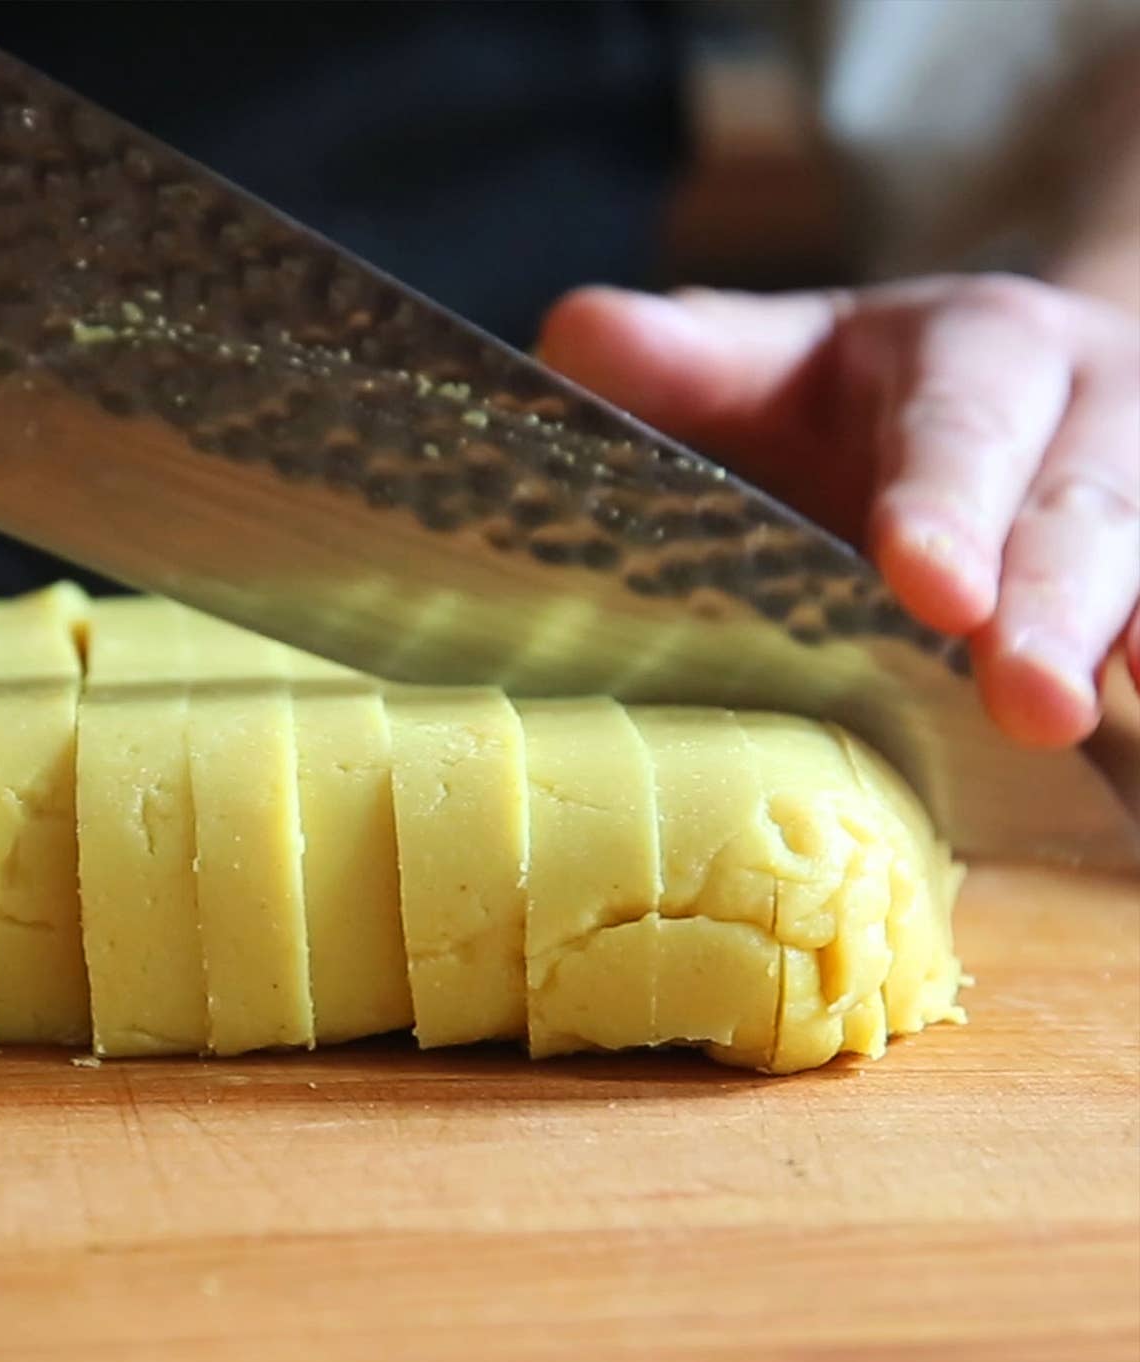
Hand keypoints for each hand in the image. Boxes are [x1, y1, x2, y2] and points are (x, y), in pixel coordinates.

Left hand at [539, 276, 1139, 748]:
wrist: (989, 391)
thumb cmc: (843, 402)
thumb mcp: (766, 363)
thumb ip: (686, 358)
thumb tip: (578, 337)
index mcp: (976, 347)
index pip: (963, 422)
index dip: (945, 501)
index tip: (922, 579)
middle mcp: (1089, 405)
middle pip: (1081, 500)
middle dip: (1051, 598)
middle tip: (1026, 697)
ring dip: (1120, 635)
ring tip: (1079, 721)